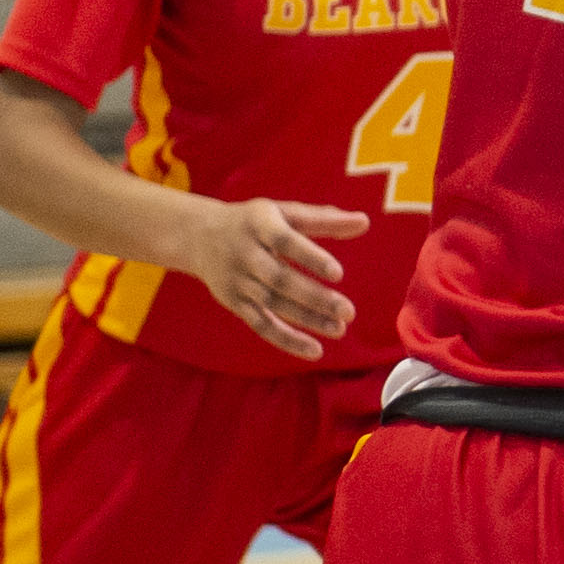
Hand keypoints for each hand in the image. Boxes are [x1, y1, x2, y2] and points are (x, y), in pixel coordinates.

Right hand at [177, 196, 373, 359]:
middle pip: (280, 280)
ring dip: (307, 320)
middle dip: (314, 298)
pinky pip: (260, 325)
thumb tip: (364, 222)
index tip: (339, 273)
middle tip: (348, 312)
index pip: (286, 241)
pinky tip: (314, 350)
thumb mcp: (285, 213)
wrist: (200, 236)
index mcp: (259, 225)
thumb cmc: (255, 222)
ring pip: (273, 305)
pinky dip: (286, 340)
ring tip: (339, 329)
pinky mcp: (235, 303)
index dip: (311, 258)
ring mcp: (238, 281)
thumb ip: (324, 220)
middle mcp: (245, 254)